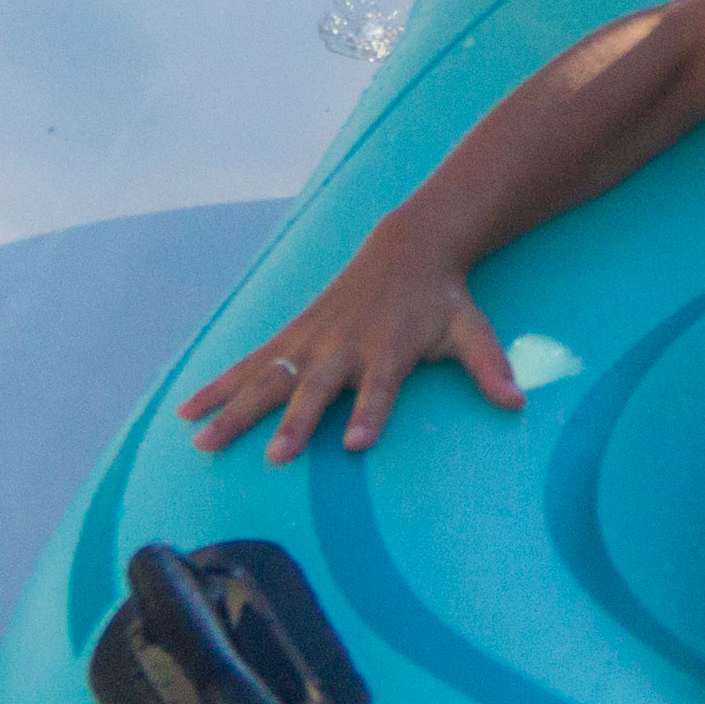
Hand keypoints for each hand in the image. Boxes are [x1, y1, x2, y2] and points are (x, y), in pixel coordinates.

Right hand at [178, 225, 528, 461]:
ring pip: (266, 379)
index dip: (370, 413)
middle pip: (316, 389)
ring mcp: (311, 341)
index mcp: (387, 349)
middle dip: (296, 422)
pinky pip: (248, 365)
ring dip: (234, 410)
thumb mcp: (471, 329)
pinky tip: (187, 410)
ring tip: (202, 440)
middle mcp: (343, 347)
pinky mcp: (291, 337)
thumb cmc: (440, 300)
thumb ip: (490, 365)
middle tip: (275, 456)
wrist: (407, 247)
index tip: (357, 444)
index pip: (380, 387)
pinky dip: (216, 385)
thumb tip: (518, 400)